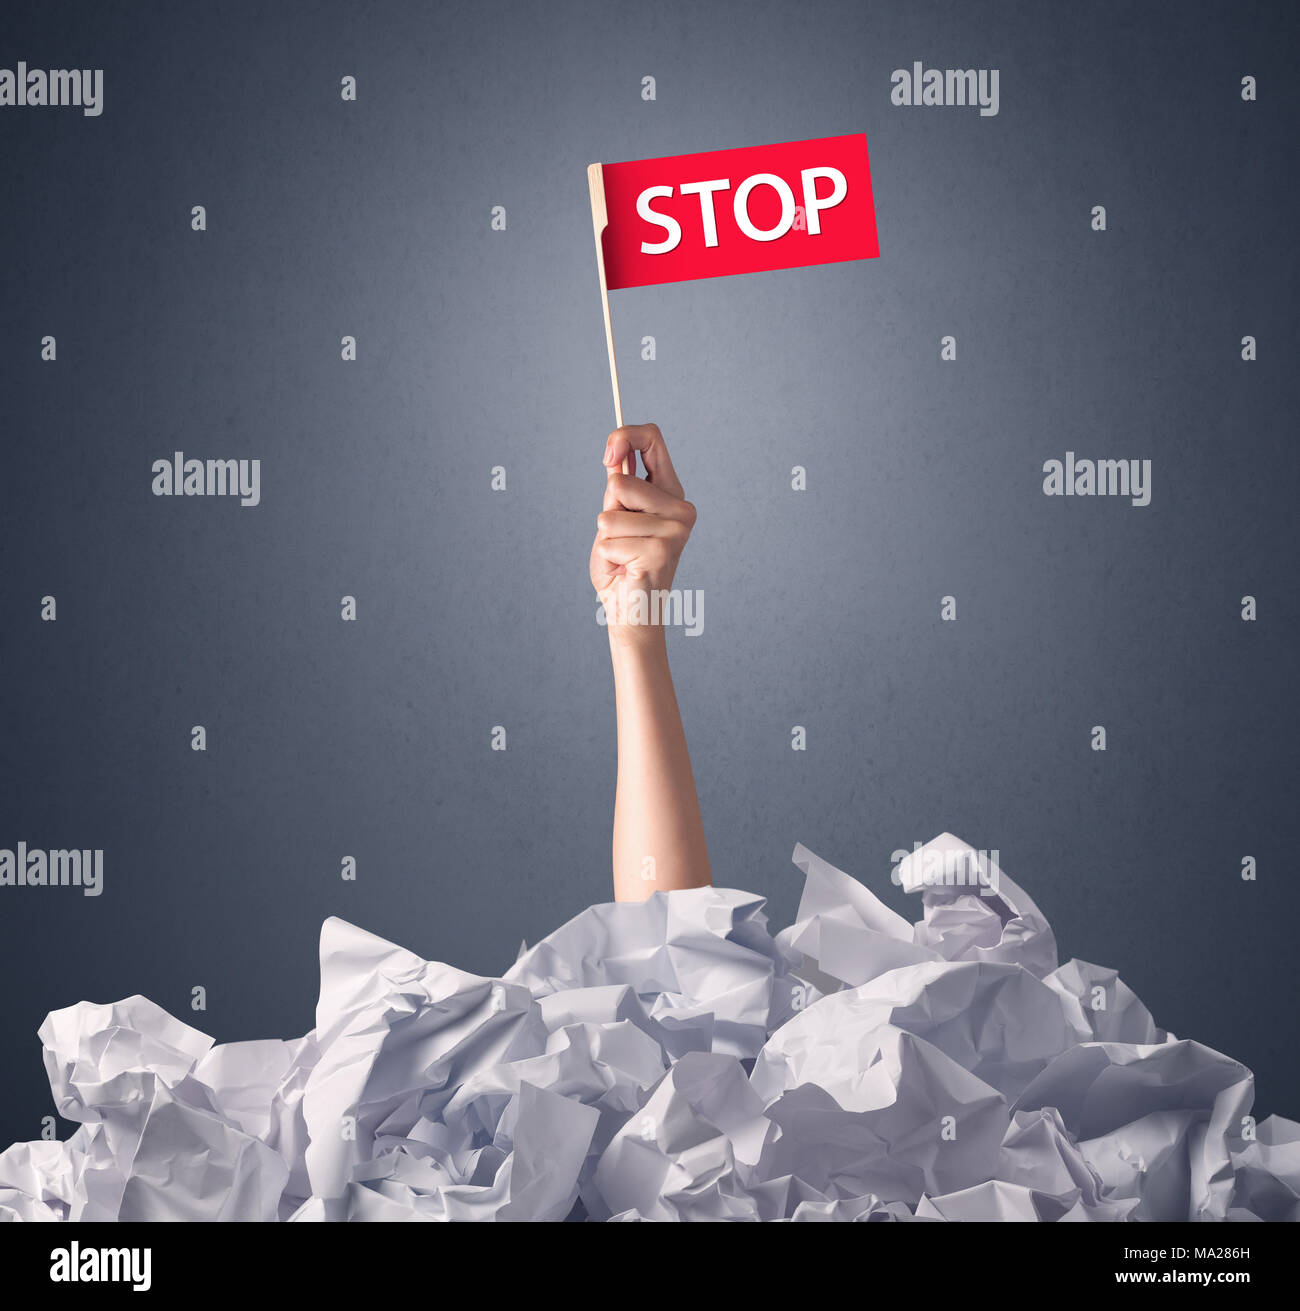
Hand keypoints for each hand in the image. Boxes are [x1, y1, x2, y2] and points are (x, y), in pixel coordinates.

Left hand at [589, 423, 696, 644]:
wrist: (631, 613)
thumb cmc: (622, 567)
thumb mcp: (617, 517)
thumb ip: (620, 487)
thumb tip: (614, 453)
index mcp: (670, 492)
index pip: (653, 439)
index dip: (625, 436)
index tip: (607, 456)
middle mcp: (680, 507)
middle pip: (620, 481)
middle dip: (607, 511)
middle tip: (622, 539)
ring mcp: (675, 528)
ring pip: (609, 513)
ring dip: (606, 539)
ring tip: (624, 557)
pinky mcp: (661, 549)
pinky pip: (608, 540)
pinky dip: (607, 558)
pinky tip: (625, 570)